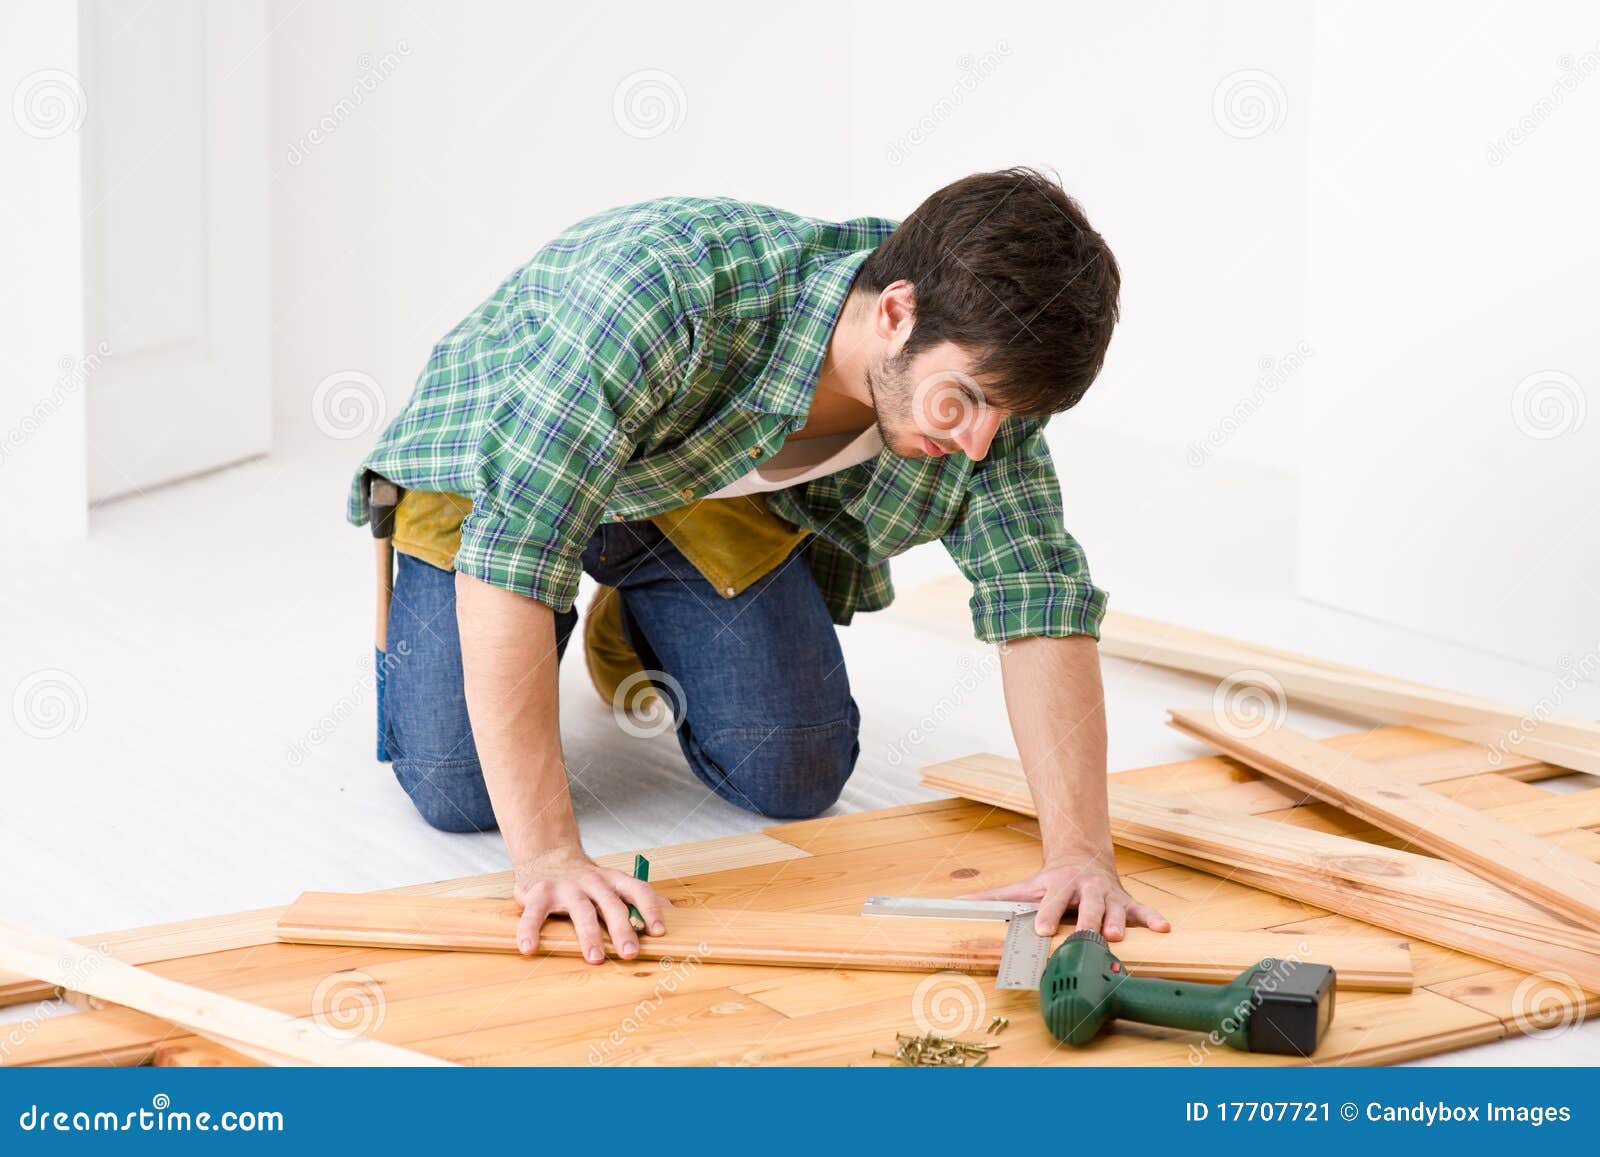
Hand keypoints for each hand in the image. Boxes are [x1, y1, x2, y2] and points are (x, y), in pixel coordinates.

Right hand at [513, 847, 667, 962]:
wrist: (547, 855)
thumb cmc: (586, 880)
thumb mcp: (613, 883)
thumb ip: (635, 898)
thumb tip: (673, 911)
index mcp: (613, 880)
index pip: (638, 890)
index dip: (650, 909)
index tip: (659, 932)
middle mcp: (593, 881)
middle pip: (612, 905)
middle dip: (623, 930)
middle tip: (631, 953)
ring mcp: (566, 887)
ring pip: (581, 911)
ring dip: (590, 935)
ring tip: (596, 958)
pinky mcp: (539, 893)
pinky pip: (534, 914)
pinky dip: (530, 931)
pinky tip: (529, 949)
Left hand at [960, 858, 1170, 940]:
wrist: (1082, 858)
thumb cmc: (1050, 881)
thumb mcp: (1023, 887)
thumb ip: (993, 898)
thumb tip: (957, 904)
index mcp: (1059, 886)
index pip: (1051, 900)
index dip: (1046, 914)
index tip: (1040, 930)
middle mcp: (1085, 890)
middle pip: (1086, 905)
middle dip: (1086, 921)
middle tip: (1086, 937)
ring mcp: (1107, 896)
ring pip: (1114, 909)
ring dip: (1117, 922)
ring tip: (1118, 936)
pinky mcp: (1126, 902)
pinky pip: (1143, 910)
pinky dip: (1153, 918)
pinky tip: (1164, 929)